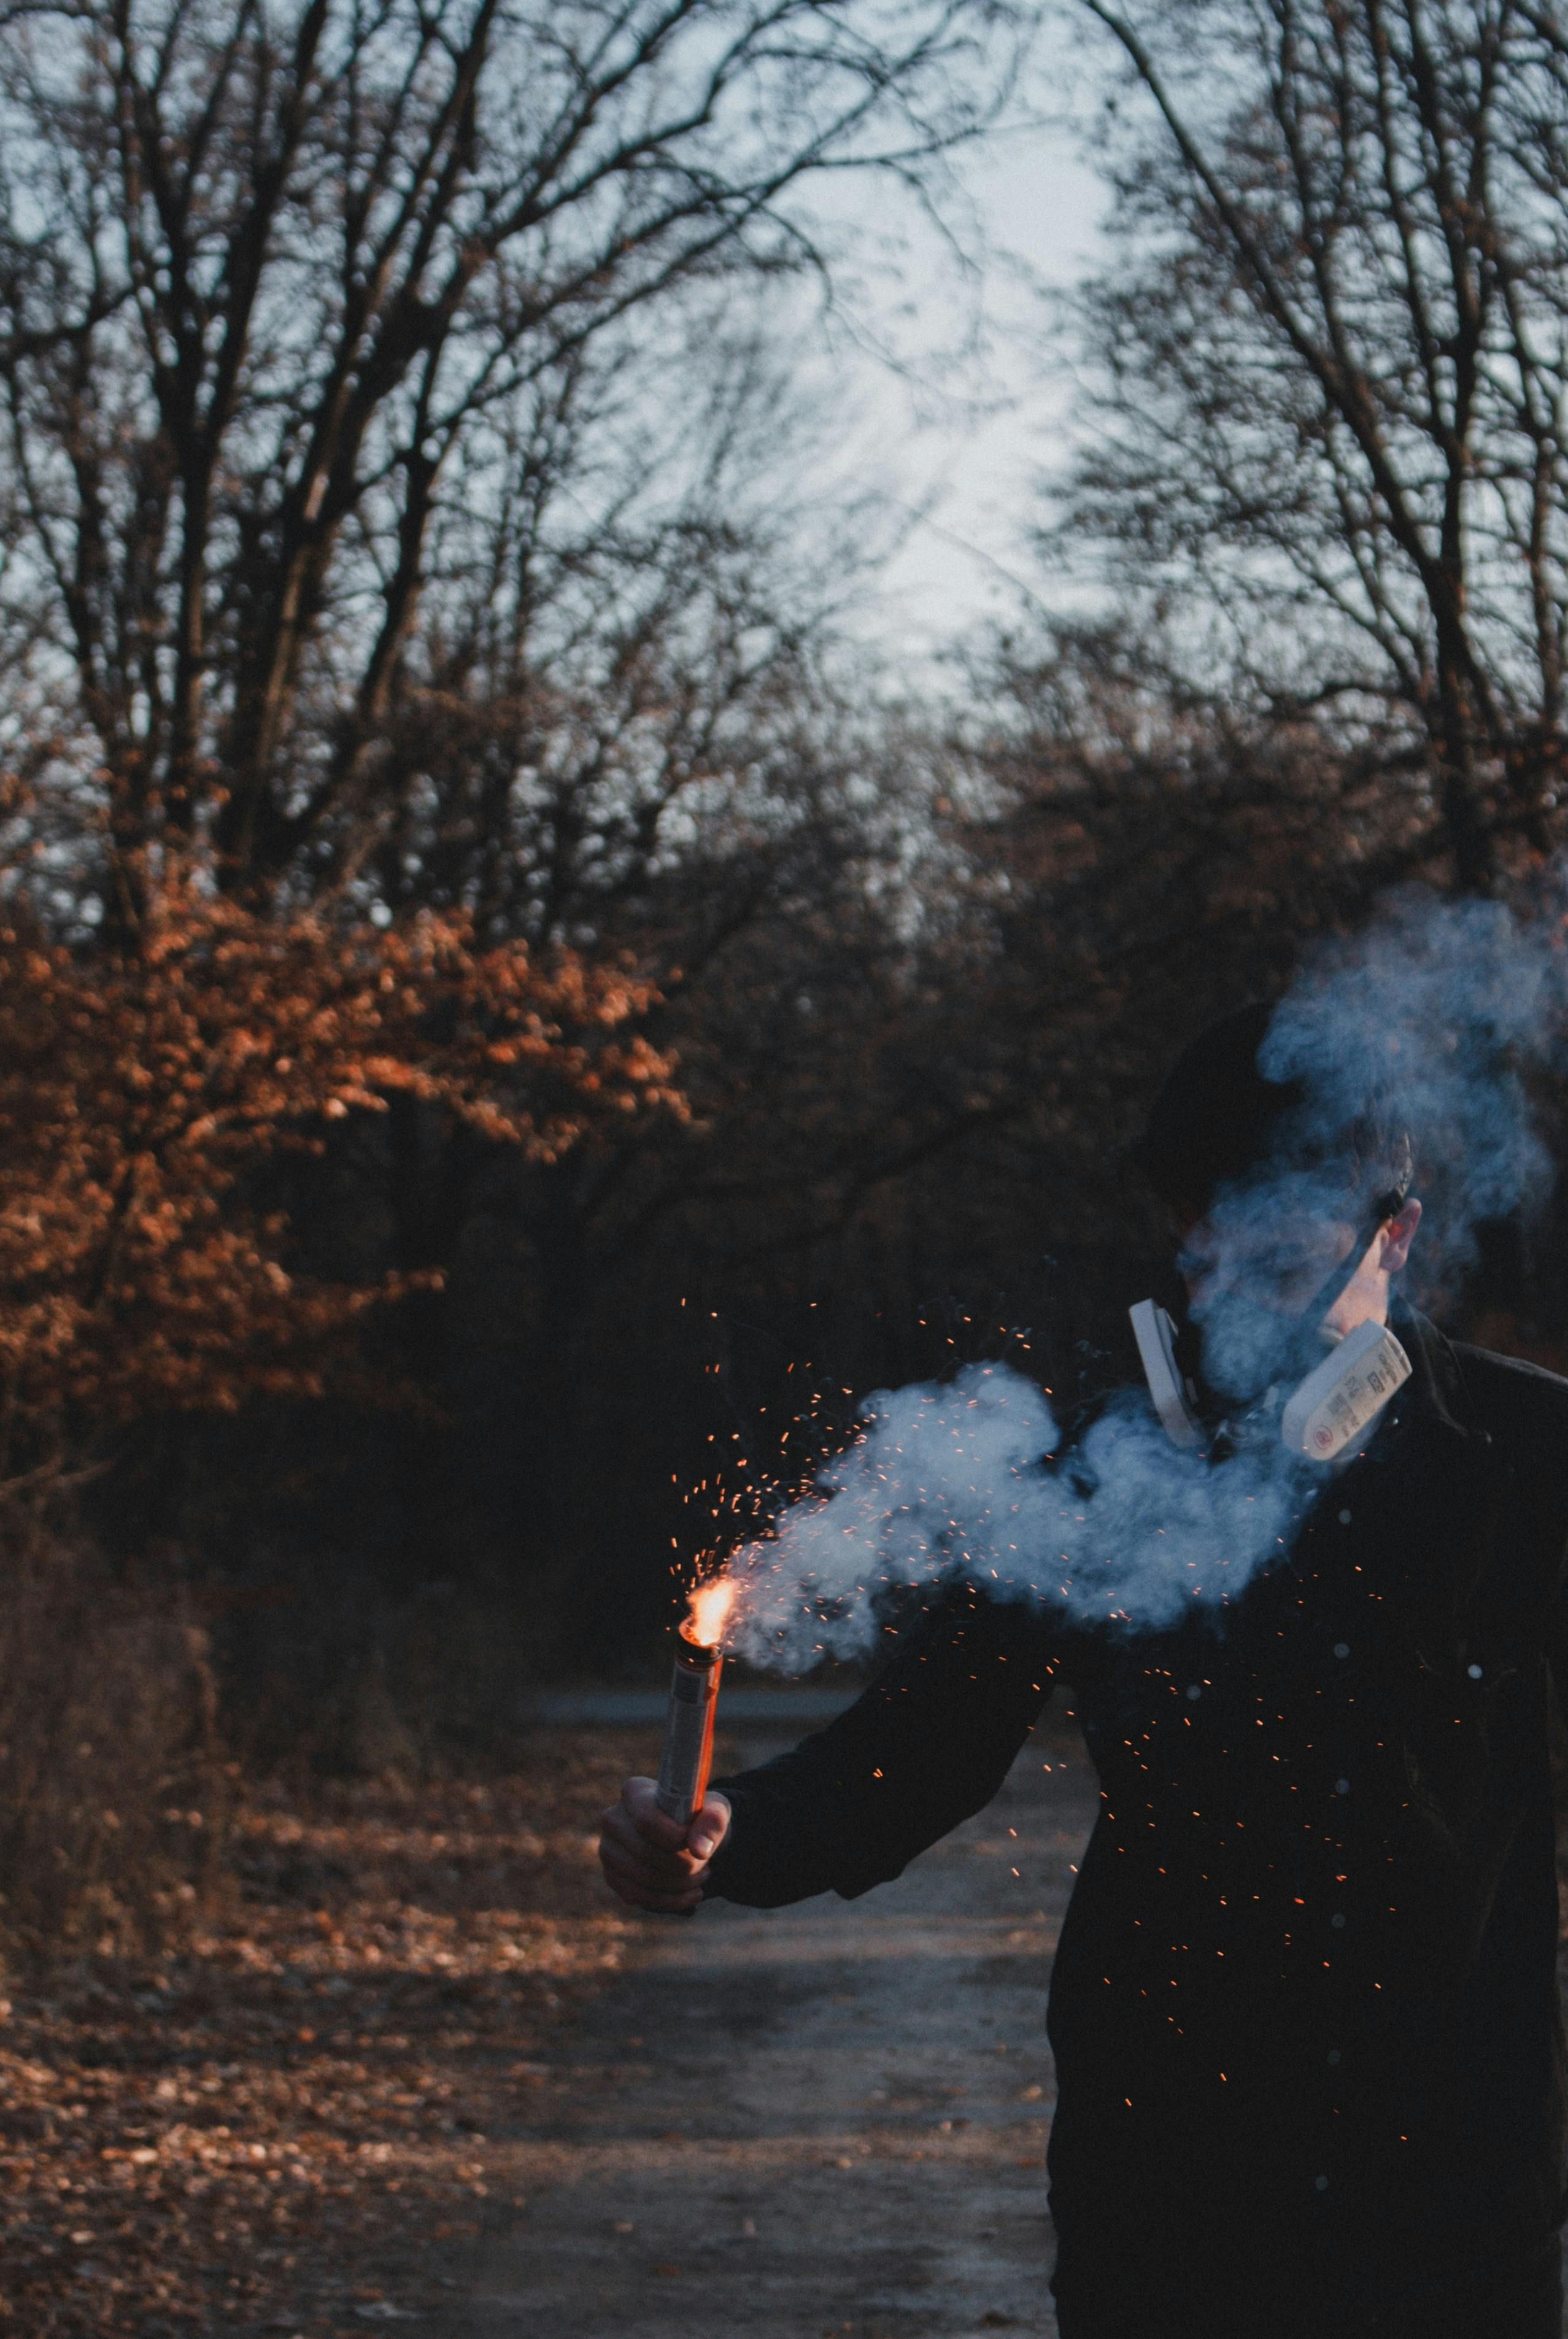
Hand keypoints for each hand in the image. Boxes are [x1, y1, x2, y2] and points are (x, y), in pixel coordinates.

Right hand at [598, 1776, 731, 1913]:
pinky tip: (691, 1894)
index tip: (696, 1846)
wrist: (688, 1834)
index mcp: (634, 1791)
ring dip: (678, 1886)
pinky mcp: (612, 1876)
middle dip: (681, 1866)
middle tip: (706, 1867)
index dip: (672, 1836)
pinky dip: (669, 1901)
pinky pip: (637, 1896)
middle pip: (643, 1851)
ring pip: (641, 1877)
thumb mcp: (715, 1812)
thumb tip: (700, 1849)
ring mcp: (608, 1849)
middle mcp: (612, 1818)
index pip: (645, 1818)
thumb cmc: (699, 1817)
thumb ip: (712, 1823)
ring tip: (702, 1878)